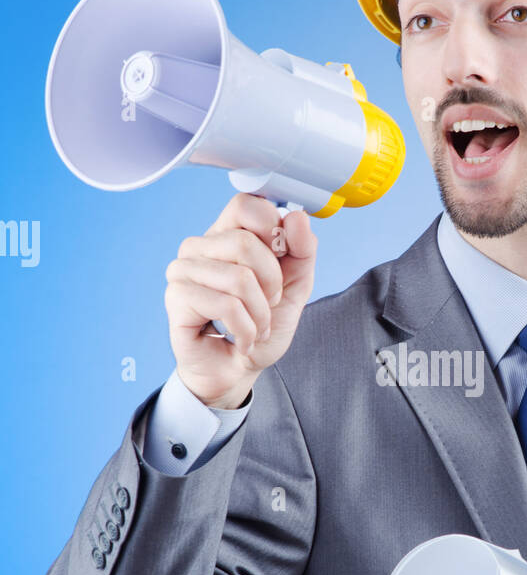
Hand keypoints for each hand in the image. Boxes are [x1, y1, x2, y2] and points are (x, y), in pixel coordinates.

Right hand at [164, 193, 317, 407]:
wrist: (238, 370)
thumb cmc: (260, 325)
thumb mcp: (296, 286)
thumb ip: (302, 250)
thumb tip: (296, 216)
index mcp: (226, 233)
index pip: (246, 204)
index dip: (272, 229)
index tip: (280, 259)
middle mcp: (200, 246)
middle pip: (245, 243)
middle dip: (272, 284)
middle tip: (269, 304)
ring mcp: (183, 270)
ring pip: (239, 278)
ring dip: (260, 314)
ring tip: (256, 326)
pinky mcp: (177, 298)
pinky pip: (225, 305)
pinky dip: (246, 329)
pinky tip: (242, 339)